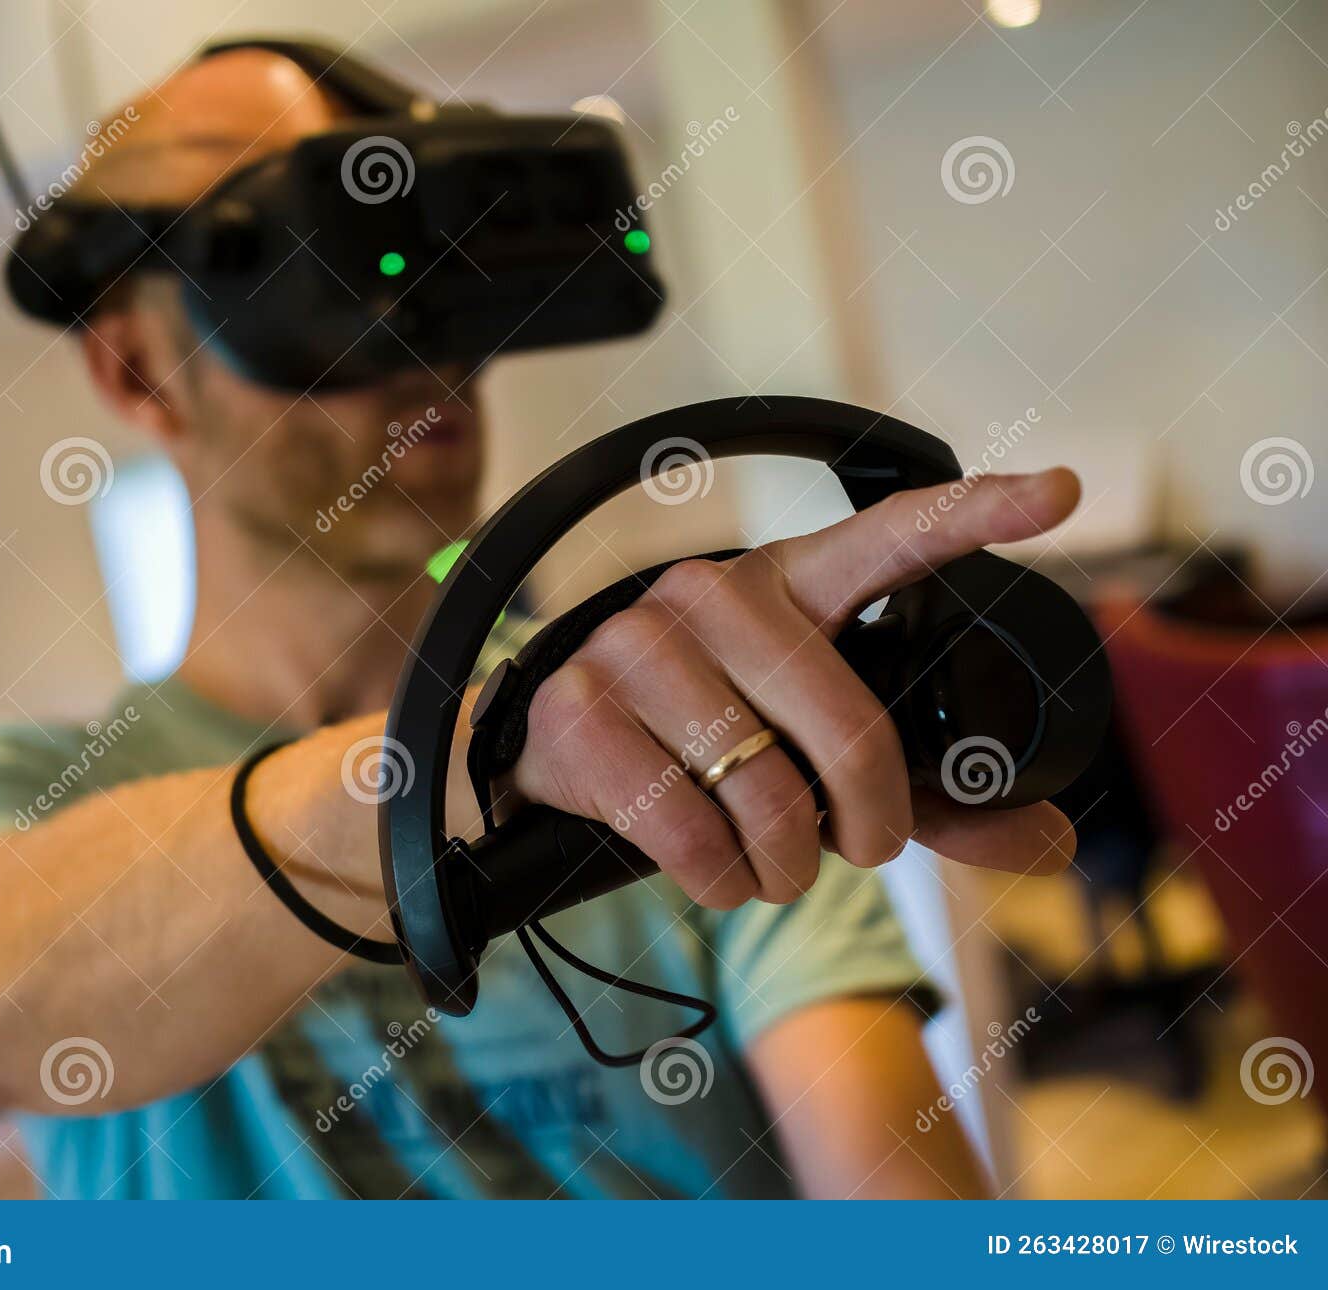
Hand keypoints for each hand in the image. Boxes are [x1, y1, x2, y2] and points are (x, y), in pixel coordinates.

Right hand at [503, 468, 1081, 908]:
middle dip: (869, 827)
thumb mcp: (826, 758)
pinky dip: (721, 881)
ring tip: (769, 865)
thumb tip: (1056, 846)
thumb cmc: (722, 745)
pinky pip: (690, 831)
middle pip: (850, 733)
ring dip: (785, 867)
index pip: (892, 535)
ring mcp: (639, 643)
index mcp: (794, 580)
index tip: (1061, 490)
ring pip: (767, 797)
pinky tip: (714, 868)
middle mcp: (714, 592)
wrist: (571, 756)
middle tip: (855, 849)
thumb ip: (931, 793)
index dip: (977, 512)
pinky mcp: (582, 709)